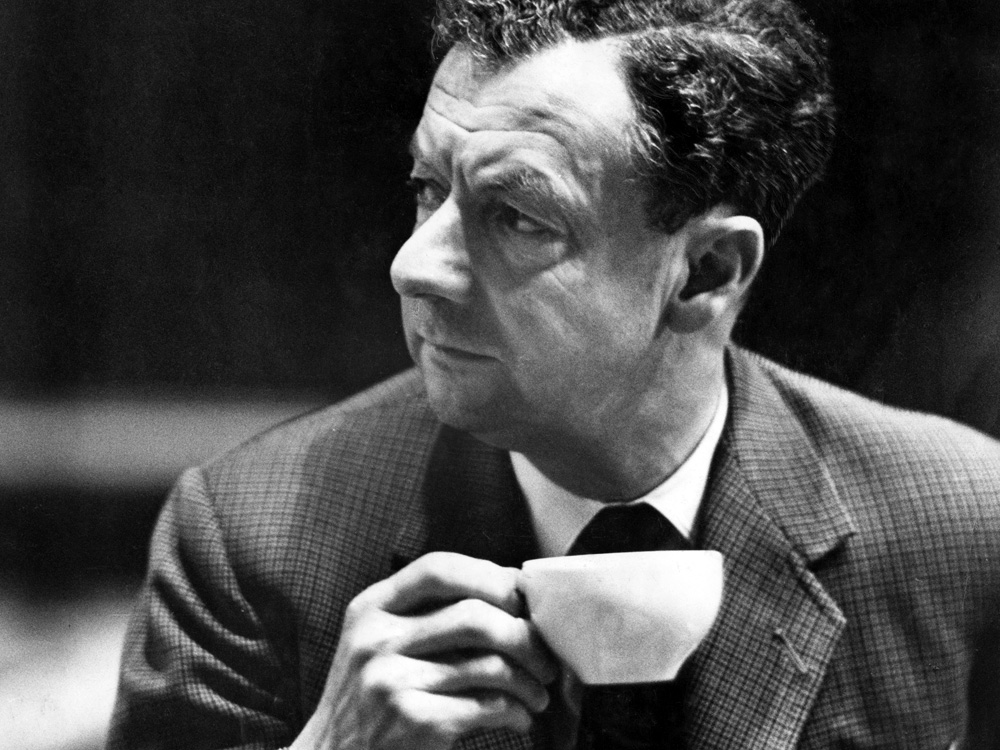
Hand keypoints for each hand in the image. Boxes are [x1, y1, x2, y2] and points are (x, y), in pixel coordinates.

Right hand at [290, 552, 558, 749]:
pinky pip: (487, 706)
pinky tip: (520, 718)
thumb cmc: (371, 697)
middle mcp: (377, 641)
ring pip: (489, 664)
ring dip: (529, 680)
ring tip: (539, 693)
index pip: (437, 569)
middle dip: (525, 635)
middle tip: (545, 657)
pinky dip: (517, 712)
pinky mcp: (414, 723)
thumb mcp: (379, 641)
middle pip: (474, 616)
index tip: (520, 597)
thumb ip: (425, 614)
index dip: (489, 576)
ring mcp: (392, 682)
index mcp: (371, 608)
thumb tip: (511, 591)